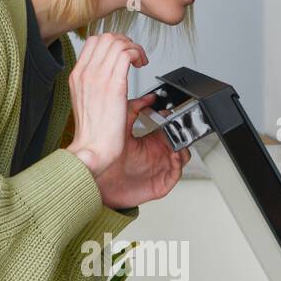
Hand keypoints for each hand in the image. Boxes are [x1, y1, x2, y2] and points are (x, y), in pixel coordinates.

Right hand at [65, 32, 149, 177]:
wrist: (92, 149)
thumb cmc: (94, 134)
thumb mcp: (89, 104)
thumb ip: (99, 87)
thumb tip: (115, 78)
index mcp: (78, 76)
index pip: (93, 42)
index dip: (113, 42)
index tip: (123, 53)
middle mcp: (86, 73)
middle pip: (106, 38)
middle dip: (125, 41)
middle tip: (134, 55)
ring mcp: (98, 77)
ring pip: (118, 42)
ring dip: (134, 47)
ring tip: (140, 60)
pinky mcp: (113, 84)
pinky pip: (126, 53)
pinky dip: (138, 53)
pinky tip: (141, 64)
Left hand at [93, 92, 191, 209]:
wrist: (97, 183)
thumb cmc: (106, 161)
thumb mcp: (120, 128)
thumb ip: (133, 109)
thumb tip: (148, 97)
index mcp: (151, 141)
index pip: (170, 129)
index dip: (173, 120)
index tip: (172, 112)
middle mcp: (157, 155)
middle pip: (179, 141)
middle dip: (182, 133)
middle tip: (179, 125)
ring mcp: (160, 169)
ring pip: (182, 156)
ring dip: (183, 147)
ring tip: (176, 140)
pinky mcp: (160, 184)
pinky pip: (176, 174)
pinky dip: (178, 163)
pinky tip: (174, 154)